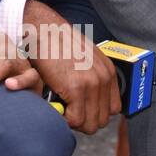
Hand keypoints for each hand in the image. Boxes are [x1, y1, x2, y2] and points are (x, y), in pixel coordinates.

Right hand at [21, 1, 119, 134]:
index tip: (79, 109)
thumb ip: (92, 77)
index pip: (112, 109)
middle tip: (67, 111)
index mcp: (108, 71)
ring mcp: (92, 83)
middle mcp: (104, 78)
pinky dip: (64, 119)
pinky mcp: (76, 88)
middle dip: (83, 120)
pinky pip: (75, 120)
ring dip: (74, 121)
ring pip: (89, 124)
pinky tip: (55, 105)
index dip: (94, 113)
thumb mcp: (85, 58)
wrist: (44, 30)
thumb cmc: (58, 45)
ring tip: (61, 108)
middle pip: (101, 120)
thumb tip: (91, 100)